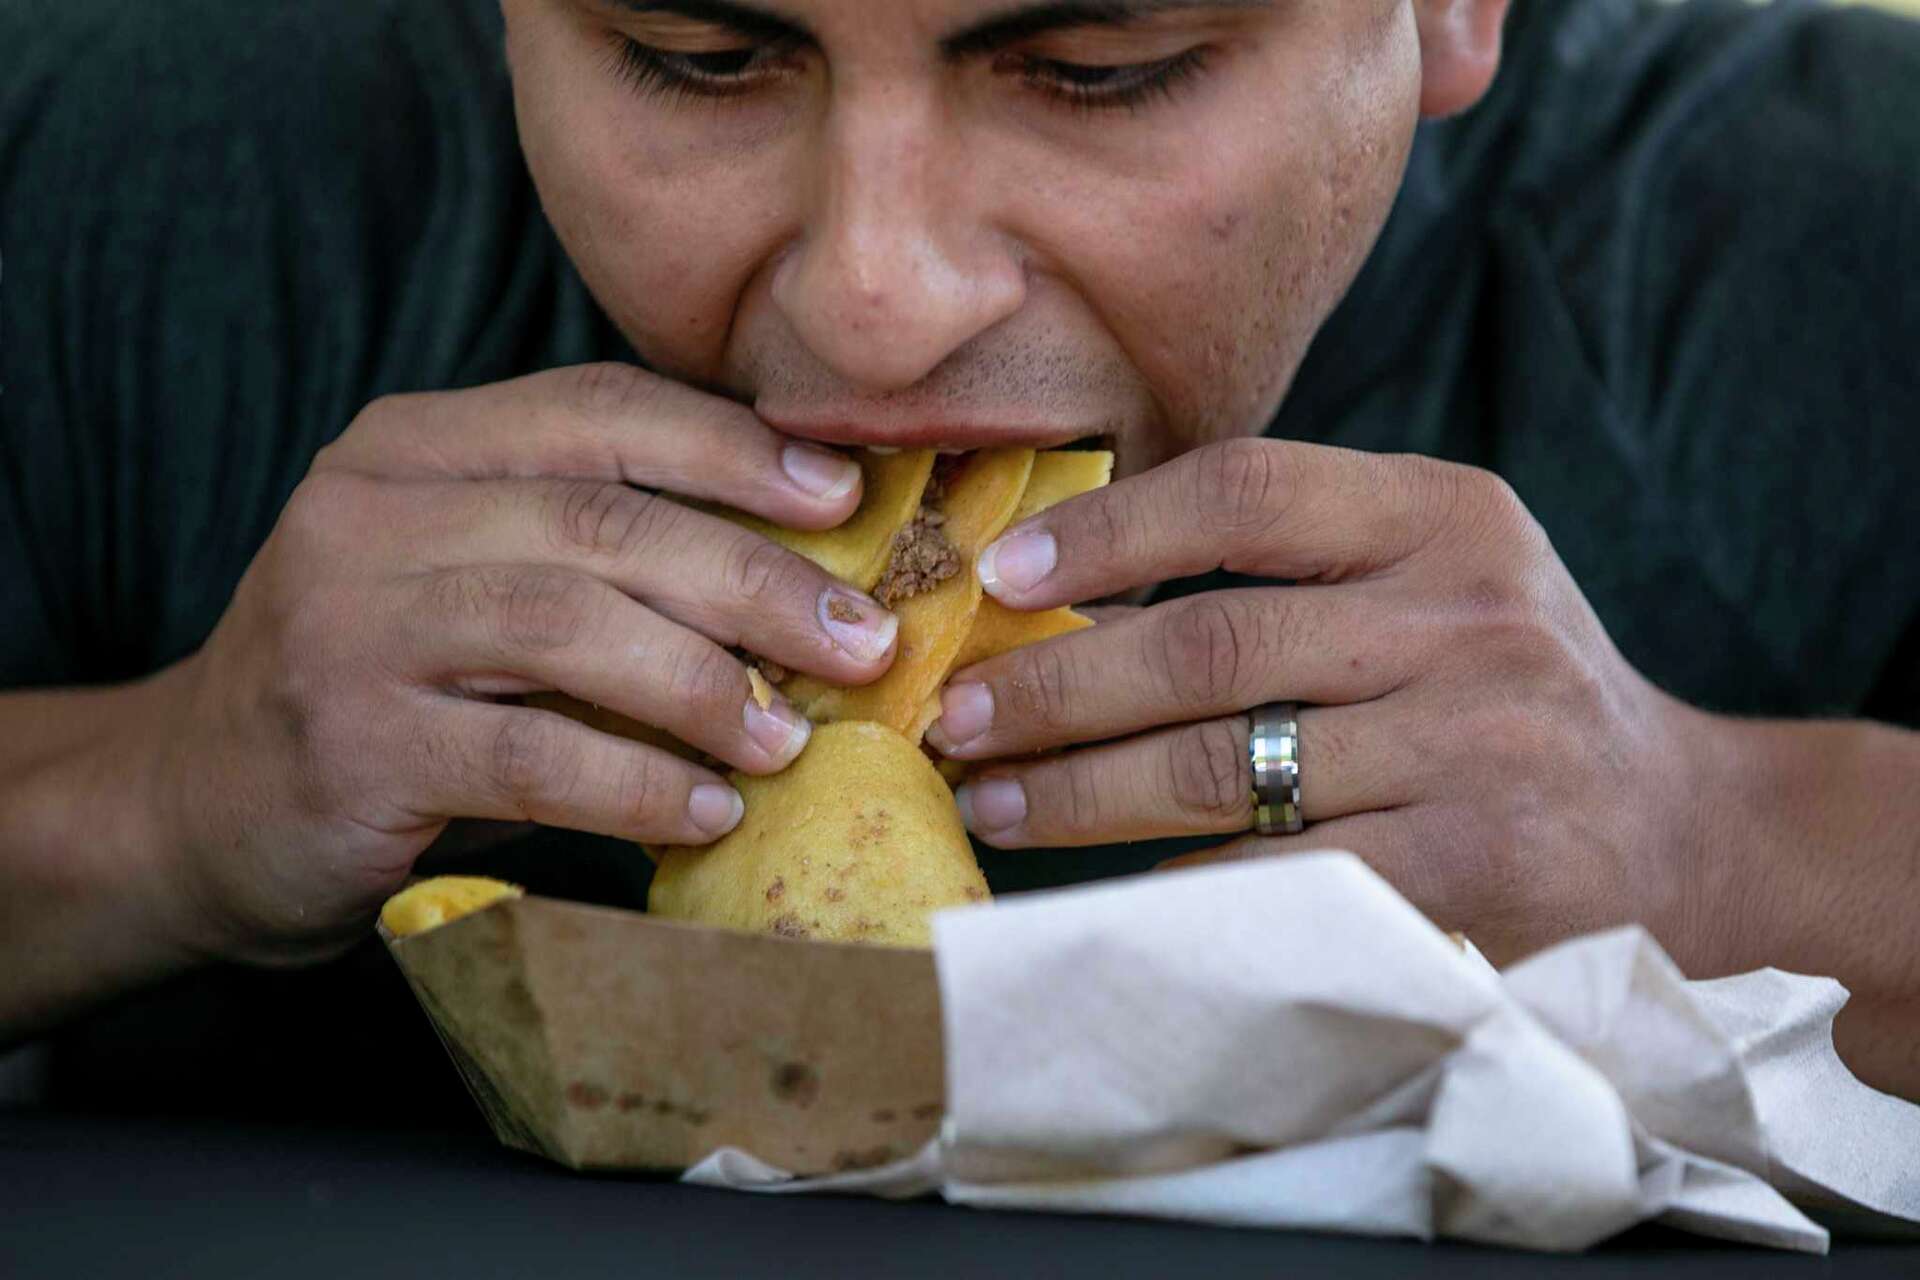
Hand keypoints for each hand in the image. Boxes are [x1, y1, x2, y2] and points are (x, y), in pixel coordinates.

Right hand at [139, 364, 898, 963]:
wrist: (195, 804)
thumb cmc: (385, 687)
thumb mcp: (470, 584)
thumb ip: (594, 557)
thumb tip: (805, 578)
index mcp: (413, 446)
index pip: (599, 409)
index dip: (734, 448)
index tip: (846, 497)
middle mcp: (369, 512)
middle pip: (601, 519)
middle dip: (755, 578)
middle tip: (861, 639)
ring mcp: (347, 625)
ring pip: (567, 624)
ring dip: (705, 684)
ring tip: (792, 735)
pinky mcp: (350, 743)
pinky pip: (531, 752)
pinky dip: (638, 783)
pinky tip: (707, 810)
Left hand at [926, 439, 1715, 966]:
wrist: (1679, 834)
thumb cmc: (1504, 697)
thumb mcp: (1434, 584)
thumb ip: (1294, 568)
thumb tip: (1062, 590)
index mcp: (1447, 515)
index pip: (1244, 489)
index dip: (1104, 531)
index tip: (997, 579)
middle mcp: (1470, 615)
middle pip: (1210, 642)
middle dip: (1055, 687)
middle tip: (955, 718)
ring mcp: (1481, 743)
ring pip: (1225, 765)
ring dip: (1080, 791)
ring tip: (991, 800)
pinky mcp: (1478, 867)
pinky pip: (1276, 874)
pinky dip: (1170, 882)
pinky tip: (1099, 887)